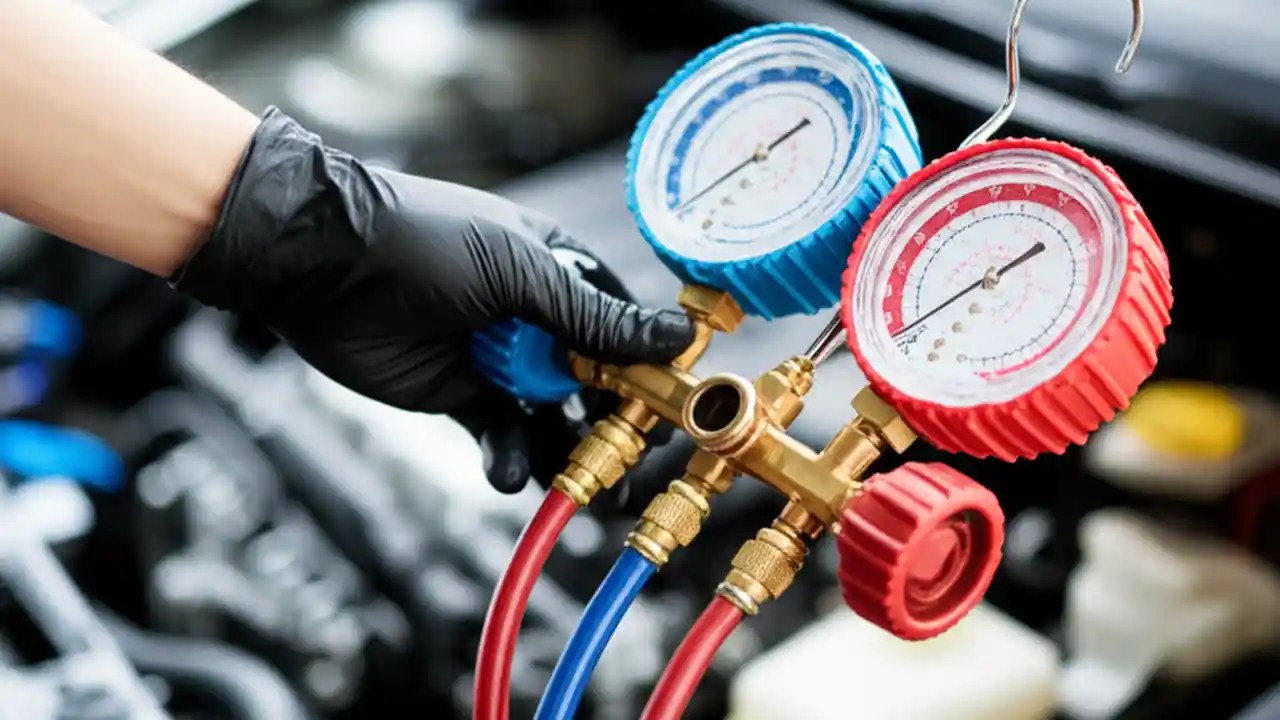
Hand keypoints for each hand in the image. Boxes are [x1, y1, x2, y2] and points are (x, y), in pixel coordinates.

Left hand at [172, 107, 694, 495]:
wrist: (320, 264)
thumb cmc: (423, 244)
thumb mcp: (519, 275)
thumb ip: (593, 317)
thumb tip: (676, 336)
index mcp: (557, 269)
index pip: (621, 323)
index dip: (647, 366)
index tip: (671, 409)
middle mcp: (534, 315)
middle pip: (594, 379)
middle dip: (613, 424)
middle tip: (629, 467)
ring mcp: (497, 357)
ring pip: (550, 415)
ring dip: (565, 451)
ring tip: (580, 486)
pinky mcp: (459, 394)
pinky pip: (500, 434)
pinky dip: (509, 457)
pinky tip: (508, 471)